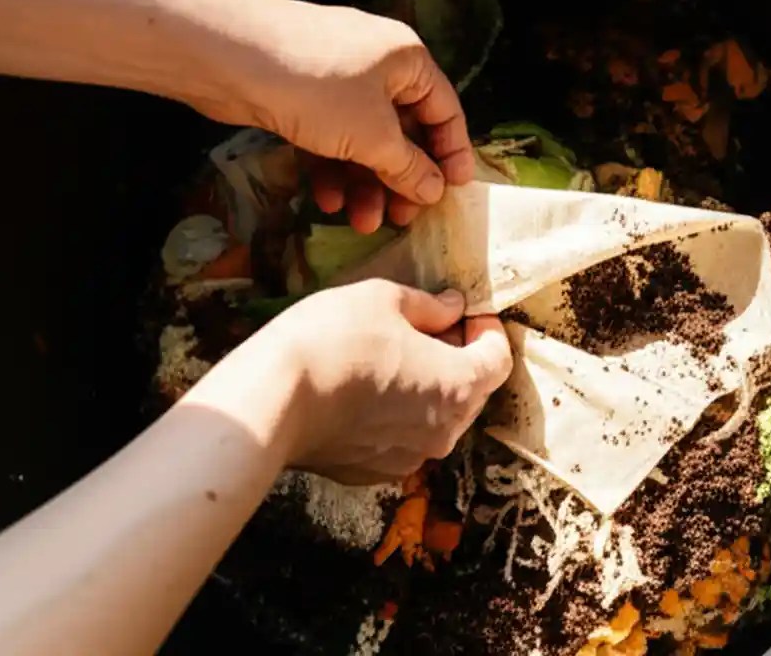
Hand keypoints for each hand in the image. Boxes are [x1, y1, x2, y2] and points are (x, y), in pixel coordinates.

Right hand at [198, 280, 511, 483]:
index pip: (498, 359)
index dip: (488, 331)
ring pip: (436, 418)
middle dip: (460, 358)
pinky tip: (367, 390)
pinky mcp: (374, 472)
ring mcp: (409, 458)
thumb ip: (428, 306)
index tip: (468, 313)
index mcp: (458, 387)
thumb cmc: (333, 340)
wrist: (272, 402)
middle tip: (431, 329)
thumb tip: (452, 308)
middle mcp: (444, 431)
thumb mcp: (383, 299)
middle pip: (472, 391)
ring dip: (428, 389)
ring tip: (395, 359)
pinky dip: (397, 416)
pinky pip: (402, 439)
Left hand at [199, 0, 476, 232]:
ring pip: (364, 140)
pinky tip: (326, 201)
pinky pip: (330, 137)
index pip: (445, 110)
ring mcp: (335, 78)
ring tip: (361, 222)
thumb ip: (409, 167)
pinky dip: (332, 168)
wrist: (228, 58)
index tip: (451, 193)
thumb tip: (435, 189)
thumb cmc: (315, 86)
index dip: (452, 153)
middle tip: (401, 219)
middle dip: (401, 179)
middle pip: (403, 130)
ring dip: (366, 184)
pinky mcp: (302, 95)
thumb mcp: (373, 136)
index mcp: (407, 59)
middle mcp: (376, 64)